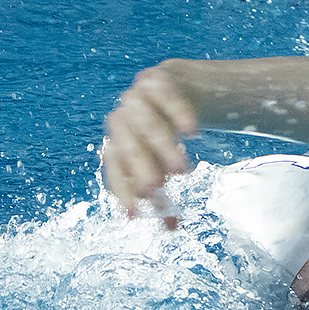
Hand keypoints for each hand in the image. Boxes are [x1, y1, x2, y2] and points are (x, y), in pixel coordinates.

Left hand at [102, 63, 200, 223]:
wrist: (174, 87)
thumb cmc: (164, 134)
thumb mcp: (163, 163)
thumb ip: (165, 191)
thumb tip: (173, 229)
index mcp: (118, 144)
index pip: (116, 172)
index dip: (124, 193)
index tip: (134, 216)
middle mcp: (122, 122)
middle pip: (130, 149)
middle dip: (143, 171)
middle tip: (158, 190)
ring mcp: (137, 99)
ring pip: (148, 126)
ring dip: (163, 149)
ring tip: (182, 170)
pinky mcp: (157, 80)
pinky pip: (167, 98)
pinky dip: (179, 113)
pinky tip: (192, 132)